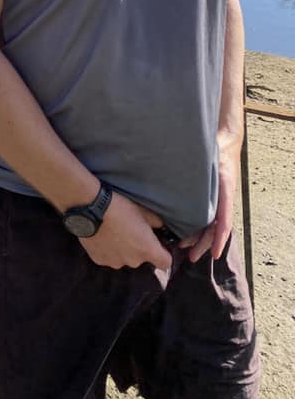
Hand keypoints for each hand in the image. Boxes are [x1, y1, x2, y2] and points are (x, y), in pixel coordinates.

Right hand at [80, 191, 171, 270]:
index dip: (164, 254)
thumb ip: (156, 222)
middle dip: (138, 247)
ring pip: (124, 258)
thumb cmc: (120, 207)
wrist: (91, 208)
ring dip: (122, 249)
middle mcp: (134, 261)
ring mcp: (115, 262)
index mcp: (147, 250)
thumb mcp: (142, 210)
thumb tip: (161, 227)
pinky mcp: (100, 260)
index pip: (165, 262)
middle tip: (129, 230)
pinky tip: (102, 235)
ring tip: (113, 232)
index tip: (158, 246)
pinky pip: (108, 257)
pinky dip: (107, 249)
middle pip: (141, 258)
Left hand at [184, 129, 240, 261]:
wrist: (223, 141)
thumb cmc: (214, 150)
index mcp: (224, 192)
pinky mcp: (210, 197)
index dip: (218, 238)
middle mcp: (222, 199)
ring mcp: (217, 199)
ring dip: (198, 238)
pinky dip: (198, 228)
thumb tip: (174, 177)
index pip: (224, 221)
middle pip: (215, 228)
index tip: (213, 254)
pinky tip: (185, 234)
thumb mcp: (206, 160)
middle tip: (189, 256)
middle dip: (203, 244)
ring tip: (183, 248)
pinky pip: (206, 217)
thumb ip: (194, 173)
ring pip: (210, 225)